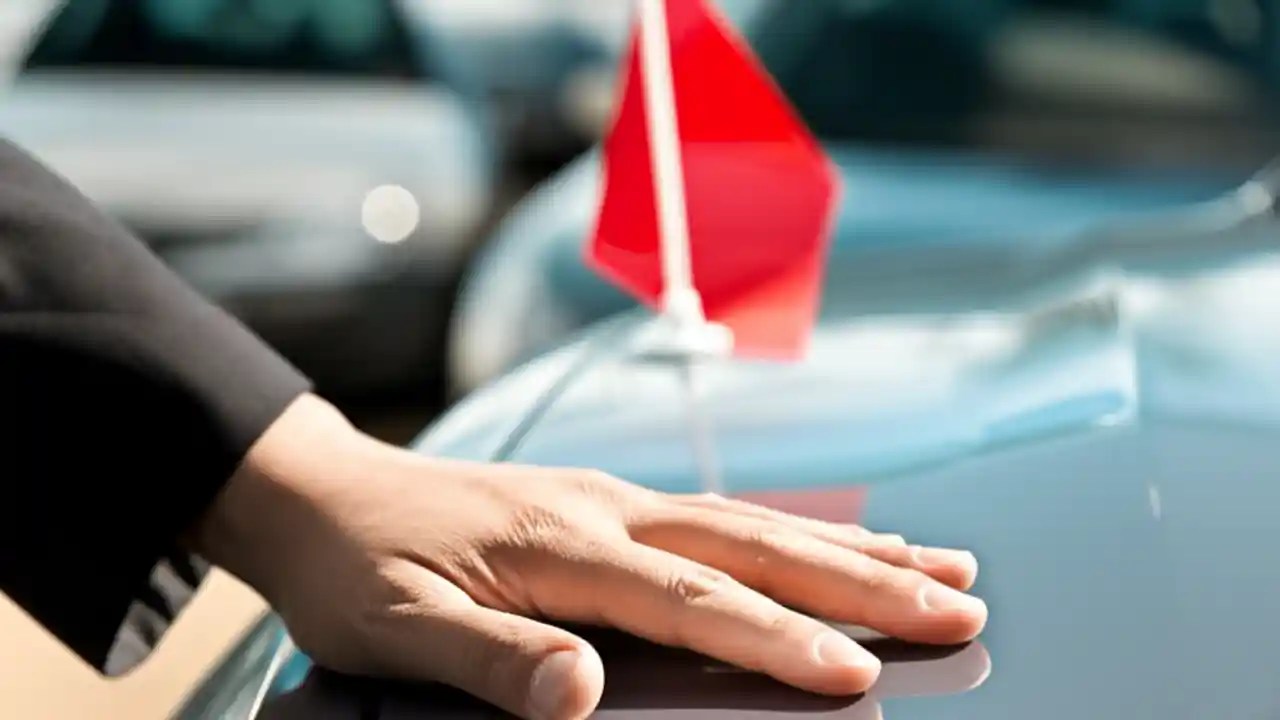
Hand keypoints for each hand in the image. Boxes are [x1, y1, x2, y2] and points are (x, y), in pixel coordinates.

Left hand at [191, 394, 985, 719]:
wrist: (319, 489)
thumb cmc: (354, 565)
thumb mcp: (397, 627)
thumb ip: (492, 658)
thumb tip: (583, 692)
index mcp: (562, 540)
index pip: (695, 600)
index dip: (781, 640)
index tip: (862, 671)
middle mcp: (606, 509)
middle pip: (757, 545)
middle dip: (866, 581)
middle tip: (963, 605)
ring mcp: (613, 499)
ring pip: (755, 523)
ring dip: (852, 548)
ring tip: (941, 566)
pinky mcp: (608, 503)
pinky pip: (724, 516)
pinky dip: (794, 533)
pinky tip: (829, 548)